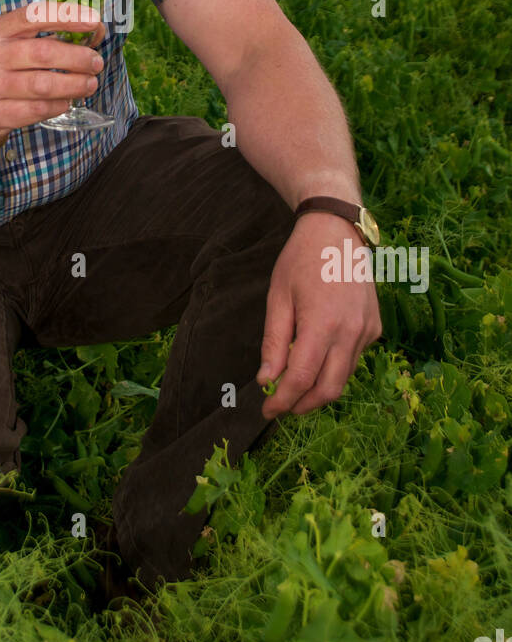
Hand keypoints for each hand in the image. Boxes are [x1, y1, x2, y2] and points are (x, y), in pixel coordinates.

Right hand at [0, 2, 105, 161]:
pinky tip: (66, 101)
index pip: (32, 15)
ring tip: (89, 83)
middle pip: (44, 52)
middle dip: (78, 57)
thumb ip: (35, 40)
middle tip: (96, 62)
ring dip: (74, 84)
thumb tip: (88, 30)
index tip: (94, 19)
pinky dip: (58, 105)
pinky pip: (36, 109)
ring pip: (43, 84)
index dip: (66, 15)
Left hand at [256, 213, 382, 419]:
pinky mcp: (375, 327)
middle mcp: (351, 332)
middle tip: (281, 405)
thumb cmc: (301, 260)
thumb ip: (274, 343)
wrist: (337, 231)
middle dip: (303, 405)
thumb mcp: (278, 298)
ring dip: (318, 389)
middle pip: (328, 389)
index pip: (302, 379)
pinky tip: (317, 358)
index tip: (266, 409)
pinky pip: (354, 359)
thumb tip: (267, 380)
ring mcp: (368, 331)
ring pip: (343, 377)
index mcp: (323, 325)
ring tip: (294, 386)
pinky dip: (334, 368)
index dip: (282, 400)